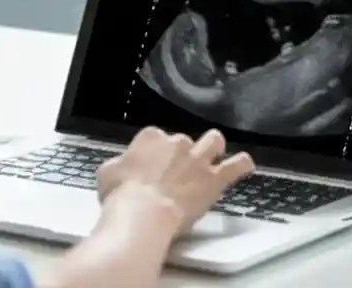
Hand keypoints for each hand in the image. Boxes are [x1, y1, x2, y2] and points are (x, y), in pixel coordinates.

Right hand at [96, 127, 254, 233]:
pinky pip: (237, 165)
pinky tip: (244, 166)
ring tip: (213, 157)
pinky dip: (242, 164)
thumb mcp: (106, 173)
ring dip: (214, 148)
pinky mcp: (215, 179)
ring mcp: (198, 159)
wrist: (143, 213)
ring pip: (214, 141)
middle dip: (182, 153)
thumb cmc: (120, 195)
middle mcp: (177, 143)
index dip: (154, 153)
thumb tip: (122, 166)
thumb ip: (119, 164)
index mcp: (150, 138)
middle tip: (176, 172)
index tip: (151, 168)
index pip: (155, 138)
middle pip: (184, 141)